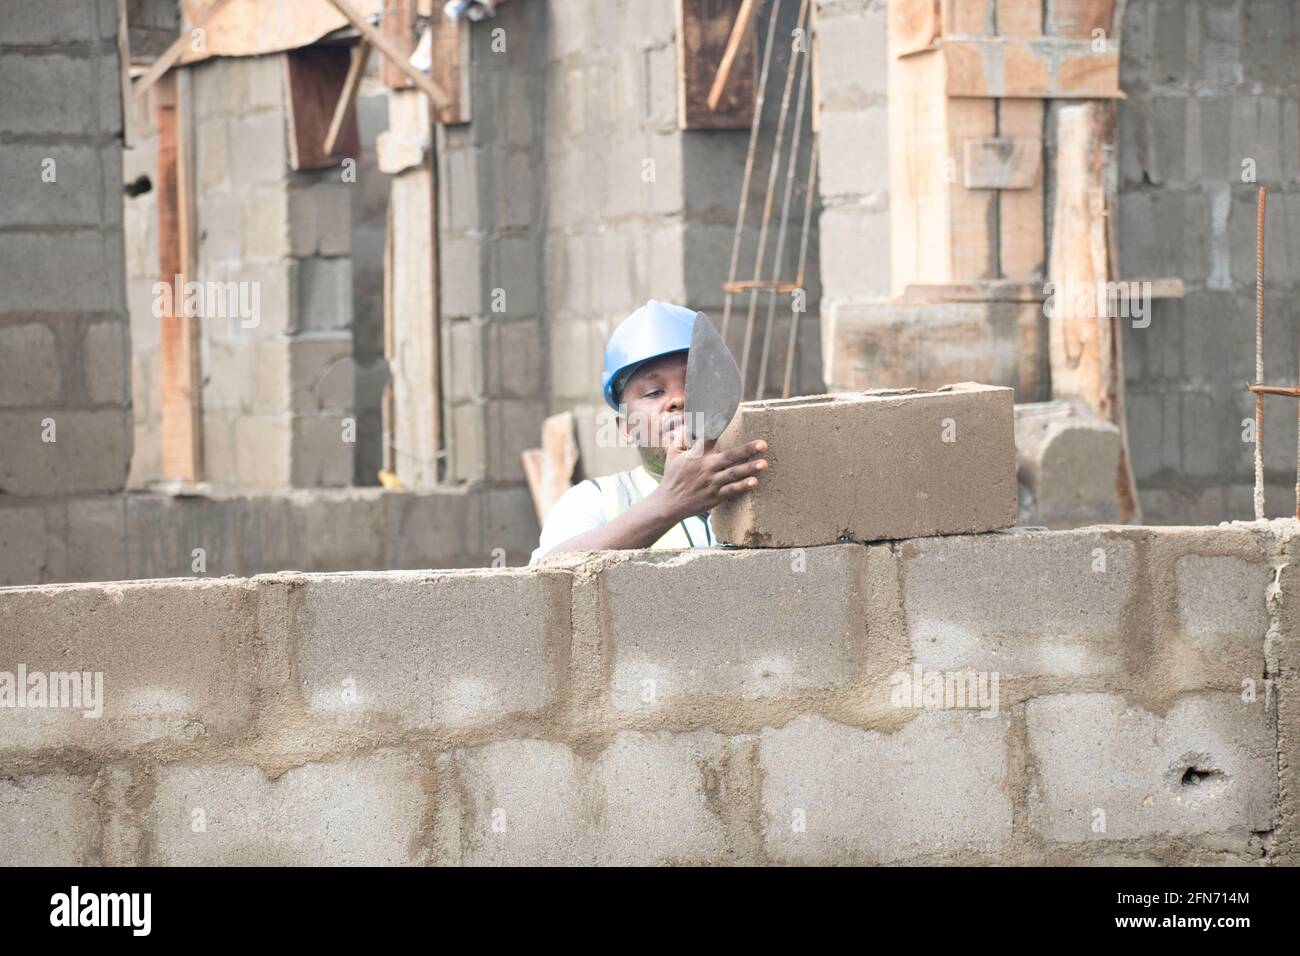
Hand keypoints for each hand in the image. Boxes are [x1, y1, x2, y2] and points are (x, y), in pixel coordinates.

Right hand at [652, 430, 768, 522]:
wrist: (669, 503)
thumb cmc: (673, 476)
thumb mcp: (672, 454)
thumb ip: (681, 437)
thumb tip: (689, 422)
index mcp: (696, 455)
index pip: (709, 436)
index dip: (718, 425)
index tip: (730, 414)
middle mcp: (706, 467)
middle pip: (729, 457)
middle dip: (747, 450)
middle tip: (763, 444)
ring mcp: (712, 483)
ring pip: (733, 474)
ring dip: (749, 468)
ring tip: (764, 464)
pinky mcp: (715, 496)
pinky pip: (731, 491)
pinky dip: (742, 487)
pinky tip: (755, 482)